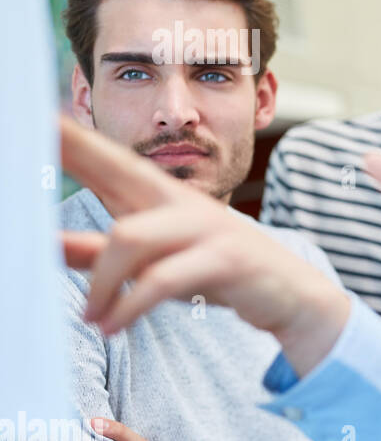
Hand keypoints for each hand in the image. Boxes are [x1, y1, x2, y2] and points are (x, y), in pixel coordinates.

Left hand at [58, 116, 349, 373]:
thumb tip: (44, 244)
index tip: (34, 115)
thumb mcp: (151, 262)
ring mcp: (204, 225)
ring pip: (130, 238)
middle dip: (77, 150)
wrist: (291, 294)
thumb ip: (99, 253)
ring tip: (91, 317)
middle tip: (29, 141)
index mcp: (159, 195)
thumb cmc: (217, 271)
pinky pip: (162, 279)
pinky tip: (113, 325)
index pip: (107, 160)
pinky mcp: (224, 257)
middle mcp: (180, 200)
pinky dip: (131, 305)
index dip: (71, 137)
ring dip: (100, 282)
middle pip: (119, 168)